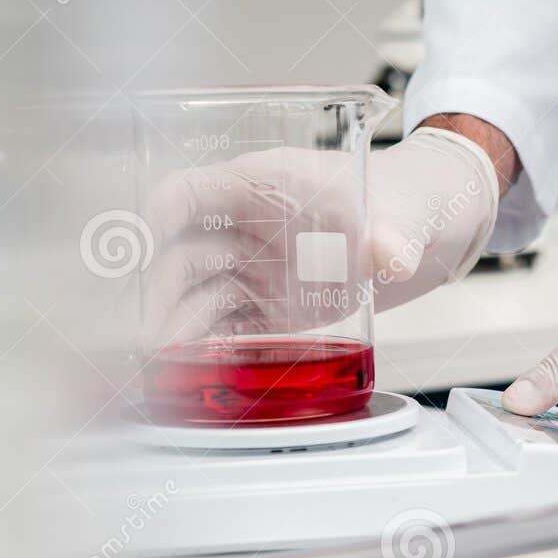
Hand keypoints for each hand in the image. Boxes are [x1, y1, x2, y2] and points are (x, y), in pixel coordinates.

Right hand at [140, 126, 501, 348]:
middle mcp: (246, 227)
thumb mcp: (400, 215)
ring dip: (176, 329)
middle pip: (182, 255)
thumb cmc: (398, 201)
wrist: (420, 229)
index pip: (188, 193)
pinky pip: (226, 328)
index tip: (136, 248)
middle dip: (158, 294)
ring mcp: (256, 269)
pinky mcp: (270, 307)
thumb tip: (392, 254)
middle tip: (147, 334)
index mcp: (261, 185)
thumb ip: (393, 237)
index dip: (155, 218)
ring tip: (160, 364)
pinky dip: (206, 349)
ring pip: (199, 297)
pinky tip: (190, 372)